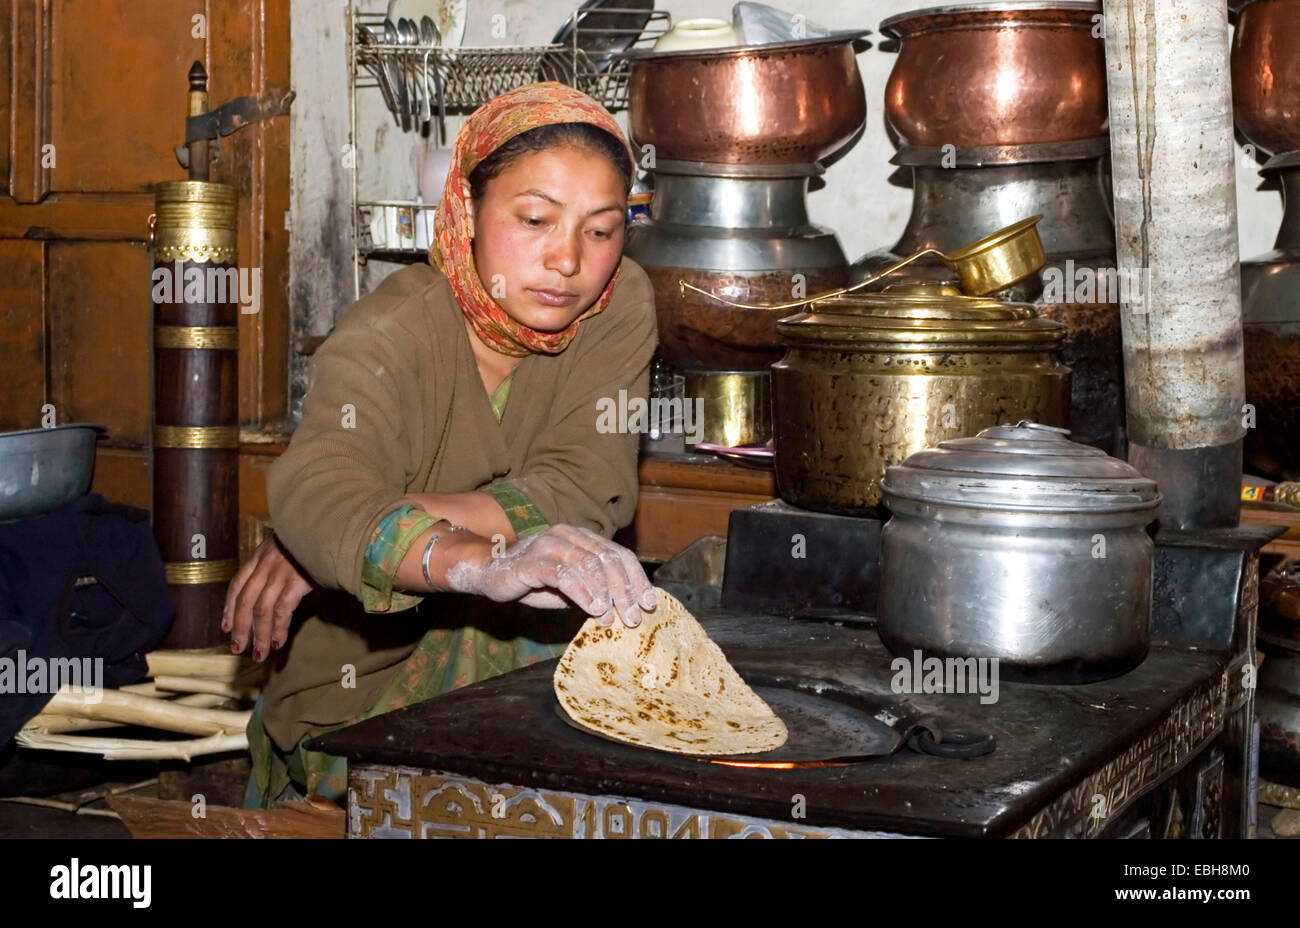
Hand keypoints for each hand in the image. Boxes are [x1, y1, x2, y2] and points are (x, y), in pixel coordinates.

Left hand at [224, 536, 312, 660]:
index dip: (229, 607)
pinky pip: (282, 611)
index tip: (225, 626)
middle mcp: (265, 565)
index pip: (237, 584)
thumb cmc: (313, 537)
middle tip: (237, 648)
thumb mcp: (287, 543)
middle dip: (240, 627)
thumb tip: (274, 583)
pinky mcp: (296, 582)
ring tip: (258, 654)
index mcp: (260, 555)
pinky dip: (278, 629)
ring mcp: (279, 574)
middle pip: (245, 601)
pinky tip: (278, 642)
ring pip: (261, 611)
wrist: (330, 527)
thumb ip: (278, 561)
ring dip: (259, 635)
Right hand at [442, 524, 656, 626]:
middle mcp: (569, 535)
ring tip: (613, 618)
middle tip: (634, 617)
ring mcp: (550, 544)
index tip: (650, 603)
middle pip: (608, 560)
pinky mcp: (533, 560)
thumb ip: (594, 589)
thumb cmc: (533, 581)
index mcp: (583, 538)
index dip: (637, 579)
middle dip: (625, 590)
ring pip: (589, 565)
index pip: (618, 554)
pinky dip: (583, 593)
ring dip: (606, 594)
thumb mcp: (570, 586)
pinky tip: (593, 609)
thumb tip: (626, 608)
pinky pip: (564, 574)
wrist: (489, 572)